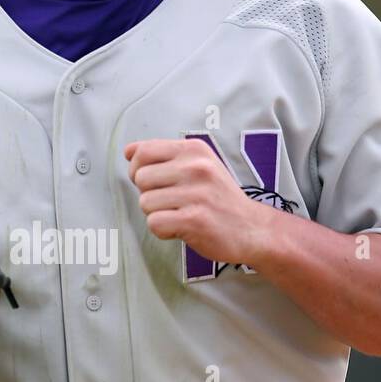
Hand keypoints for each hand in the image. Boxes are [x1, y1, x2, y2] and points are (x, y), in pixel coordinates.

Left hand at [124, 137, 275, 267]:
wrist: (252, 228)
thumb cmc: (218, 197)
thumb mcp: (199, 165)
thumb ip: (165, 156)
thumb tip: (128, 151)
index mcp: (194, 150)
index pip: (143, 151)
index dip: (138, 169)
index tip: (153, 181)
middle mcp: (196, 167)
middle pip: (140, 178)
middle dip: (149, 193)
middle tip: (171, 201)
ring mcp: (196, 194)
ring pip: (145, 203)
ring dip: (157, 214)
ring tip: (180, 214)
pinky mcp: (194, 220)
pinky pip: (155, 223)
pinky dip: (163, 230)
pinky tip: (181, 228)